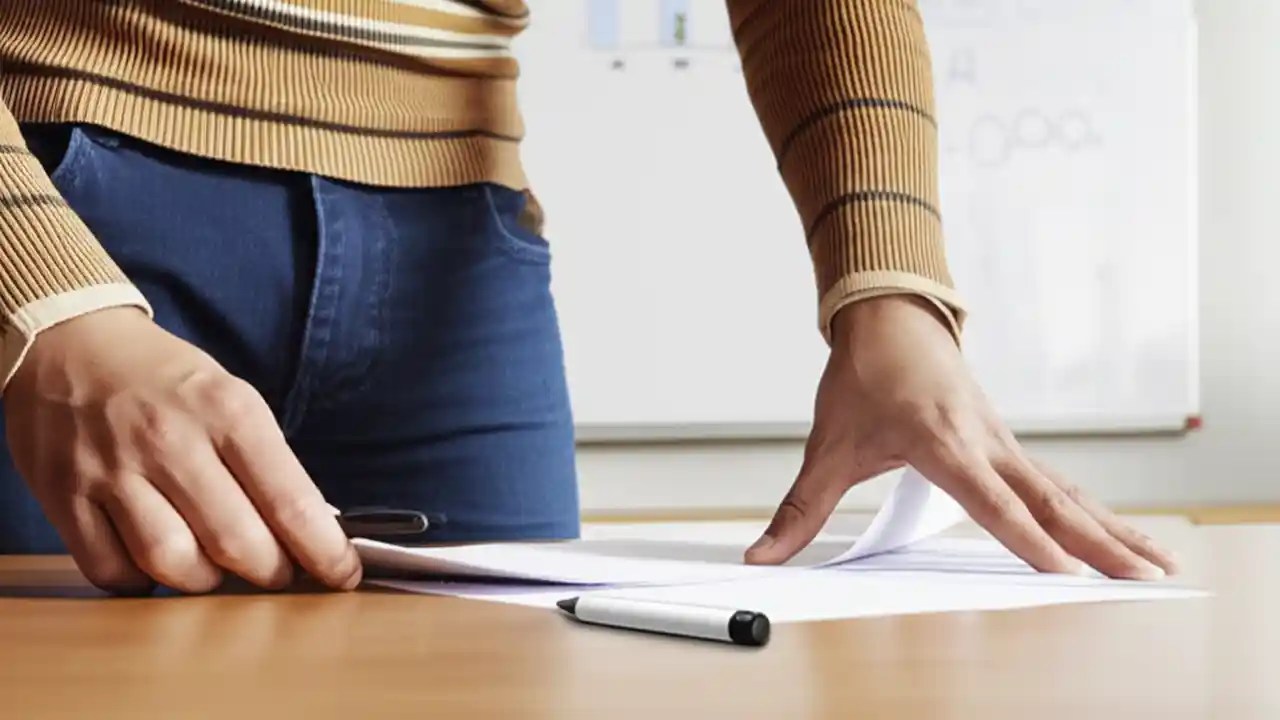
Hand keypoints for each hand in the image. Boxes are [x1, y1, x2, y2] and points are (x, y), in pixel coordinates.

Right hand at [4, 308, 361, 593]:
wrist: (68, 343)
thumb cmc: (166, 381)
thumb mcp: (232, 399)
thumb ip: (268, 463)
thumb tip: (311, 531)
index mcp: (228, 410)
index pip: (290, 501)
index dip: (324, 552)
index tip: (342, 576)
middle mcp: (172, 440)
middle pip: (238, 543)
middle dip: (270, 573)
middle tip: (275, 571)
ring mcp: (113, 470)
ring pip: (174, 563)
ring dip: (205, 582)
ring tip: (213, 566)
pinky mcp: (63, 496)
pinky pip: (112, 570)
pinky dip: (141, 582)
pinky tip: (154, 562)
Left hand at [745, 295, 1177, 579]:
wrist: (888, 314)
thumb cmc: (863, 374)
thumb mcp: (826, 445)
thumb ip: (799, 509)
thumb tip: (762, 556)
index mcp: (942, 441)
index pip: (991, 501)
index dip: (1026, 539)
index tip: (1064, 572)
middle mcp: (984, 441)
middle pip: (1052, 500)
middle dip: (1101, 543)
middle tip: (1147, 578)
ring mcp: (1003, 439)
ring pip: (1066, 490)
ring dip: (1112, 527)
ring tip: (1156, 563)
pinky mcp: (1007, 441)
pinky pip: (1057, 481)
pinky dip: (1090, 510)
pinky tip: (1115, 533)